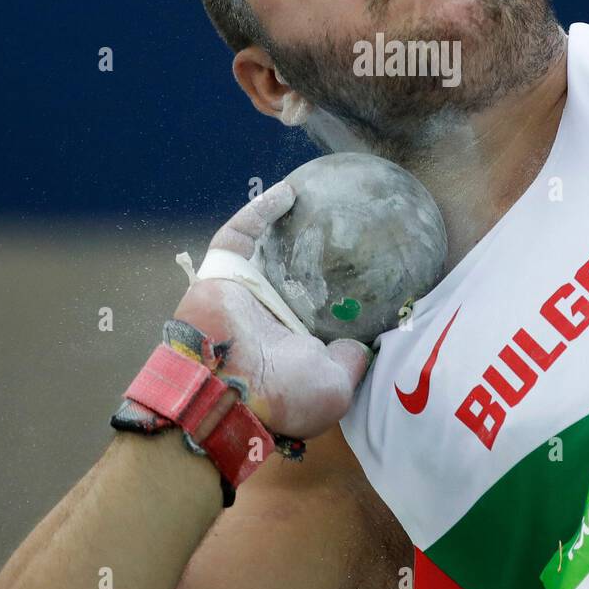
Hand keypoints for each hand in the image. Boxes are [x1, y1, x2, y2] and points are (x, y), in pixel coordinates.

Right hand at [174, 182, 373, 438]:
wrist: (226, 393)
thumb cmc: (283, 396)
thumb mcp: (335, 387)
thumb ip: (351, 362)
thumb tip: (361, 345)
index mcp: (291, 340)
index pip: (316, 309)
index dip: (336, 291)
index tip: (366, 268)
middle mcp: (267, 313)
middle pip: (291, 272)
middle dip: (313, 250)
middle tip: (342, 225)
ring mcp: (244, 290)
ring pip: (264, 247)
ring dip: (286, 223)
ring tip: (315, 197)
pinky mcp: (221, 270)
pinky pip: (240, 233)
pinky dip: (261, 211)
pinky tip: (289, 192)